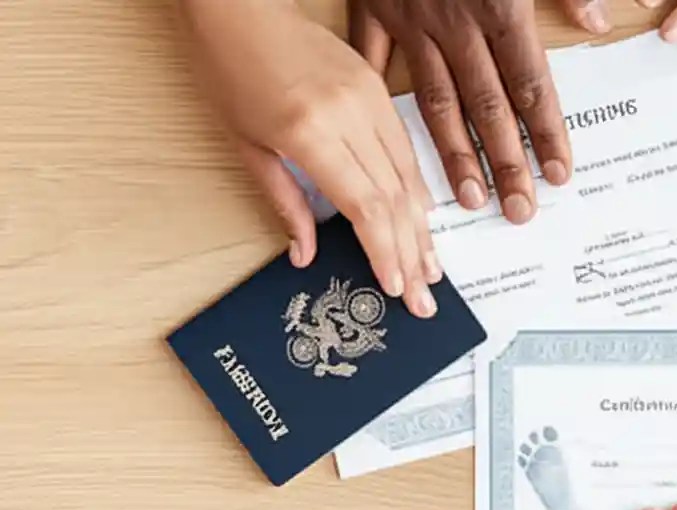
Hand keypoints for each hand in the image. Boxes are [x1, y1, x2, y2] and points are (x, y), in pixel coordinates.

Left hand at [179, 0, 440, 317]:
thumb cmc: (230, 69)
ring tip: (429, 265)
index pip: (366, 206)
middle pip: (395, 198)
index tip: (394, 287)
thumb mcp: (247, 146)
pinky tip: (420, 218)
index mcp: (311, 132)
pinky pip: (406, 148)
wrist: (241, 7)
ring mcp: (370, 98)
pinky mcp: (378, 86)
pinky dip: (415, 189)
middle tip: (423, 296)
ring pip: (409, 175)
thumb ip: (284, 202)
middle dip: (411, 252)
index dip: (385, 252)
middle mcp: (350, 115)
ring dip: (420, 227)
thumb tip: (306, 253)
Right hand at [348, 0, 571, 223]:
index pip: (530, 85)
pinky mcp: (375, 5)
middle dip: (505, 163)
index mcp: (501, 6)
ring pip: (436, 100)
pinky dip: (379, 100)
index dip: (546, 133)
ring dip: (454, 154)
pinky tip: (387, 146)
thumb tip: (599, 21)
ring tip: (470, 197)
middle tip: (518, 209)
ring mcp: (411, 19)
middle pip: (487, 106)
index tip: (557, 175)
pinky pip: (374, 60)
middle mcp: (455, 22)